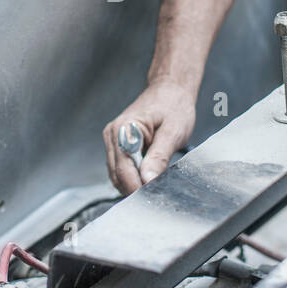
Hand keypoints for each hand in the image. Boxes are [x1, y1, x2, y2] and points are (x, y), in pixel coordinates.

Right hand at [102, 79, 196, 194]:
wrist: (170, 90)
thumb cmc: (173, 106)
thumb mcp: (173, 132)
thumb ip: (159, 156)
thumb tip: (148, 180)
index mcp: (124, 129)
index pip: (123, 168)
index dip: (136, 186)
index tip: (151, 197)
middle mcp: (113, 135)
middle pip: (117, 173)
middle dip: (134, 188)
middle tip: (155, 196)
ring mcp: (113, 140)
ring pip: (116, 173)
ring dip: (132, 183)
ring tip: (153, 186)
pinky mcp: (118, 144)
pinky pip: (121, 167)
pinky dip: (132, 176)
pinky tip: (147, 176)